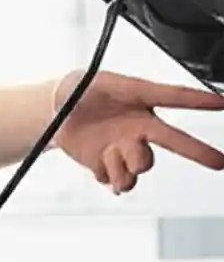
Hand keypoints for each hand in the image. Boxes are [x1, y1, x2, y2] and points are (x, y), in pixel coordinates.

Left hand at [52, 70, 223, 192]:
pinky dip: (109, 175)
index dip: (199, 100)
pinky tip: (99, 160)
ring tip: (108, 149)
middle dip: (199, 152)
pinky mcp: (110, 165)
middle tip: (220, 162)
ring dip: (127, 164)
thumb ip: (109, 95)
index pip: (173, 98)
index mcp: (139, 100)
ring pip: (142, 166)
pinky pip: (119, 180)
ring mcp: (126, 148)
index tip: (222, 103)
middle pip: (174, 141)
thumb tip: (120, 105)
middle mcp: (139, 127)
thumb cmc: (79, 91)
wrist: (55, 111)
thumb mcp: (92, 81)